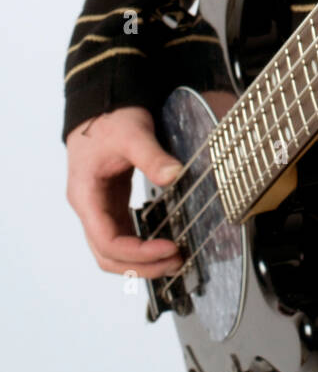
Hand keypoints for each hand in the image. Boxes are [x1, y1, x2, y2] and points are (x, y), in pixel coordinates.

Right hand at [66, 89, 236, 278]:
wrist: (101, 106)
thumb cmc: (110, 119)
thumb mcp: (133, 134)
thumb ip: (152, 156)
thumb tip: (175, 175)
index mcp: (86, 195)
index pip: (108, 241)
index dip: (138, 253)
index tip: (169, 249)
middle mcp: (89, 207)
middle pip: (107, 255)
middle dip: (141, 266)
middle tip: (176, 262)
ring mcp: (98, 207)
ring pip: (113, 250)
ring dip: (140, 261)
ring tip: (174, 259)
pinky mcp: (111, 203)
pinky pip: (122, 235)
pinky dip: (140, 246)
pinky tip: (162, 245)